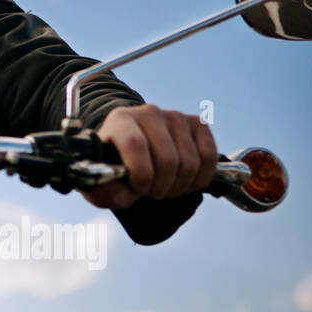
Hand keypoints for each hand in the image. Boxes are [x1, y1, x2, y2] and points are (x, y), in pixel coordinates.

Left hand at [79, 104, 217, 210]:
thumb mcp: (103, 180)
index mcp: (120, 120)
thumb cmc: (117, 165)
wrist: (134, 148)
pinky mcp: (197, 123)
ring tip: (164, 186)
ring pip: (190, 163)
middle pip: (168, 160)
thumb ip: (106, 192)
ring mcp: (176, 116)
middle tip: (151, 191)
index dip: (141, 175)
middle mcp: (149, 112)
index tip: (137, 189)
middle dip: (161, 188)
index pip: (136, 145)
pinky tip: (184, 180)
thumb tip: (122, 198)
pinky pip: (209, 158)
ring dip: (179, 186)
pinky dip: (200, 179)